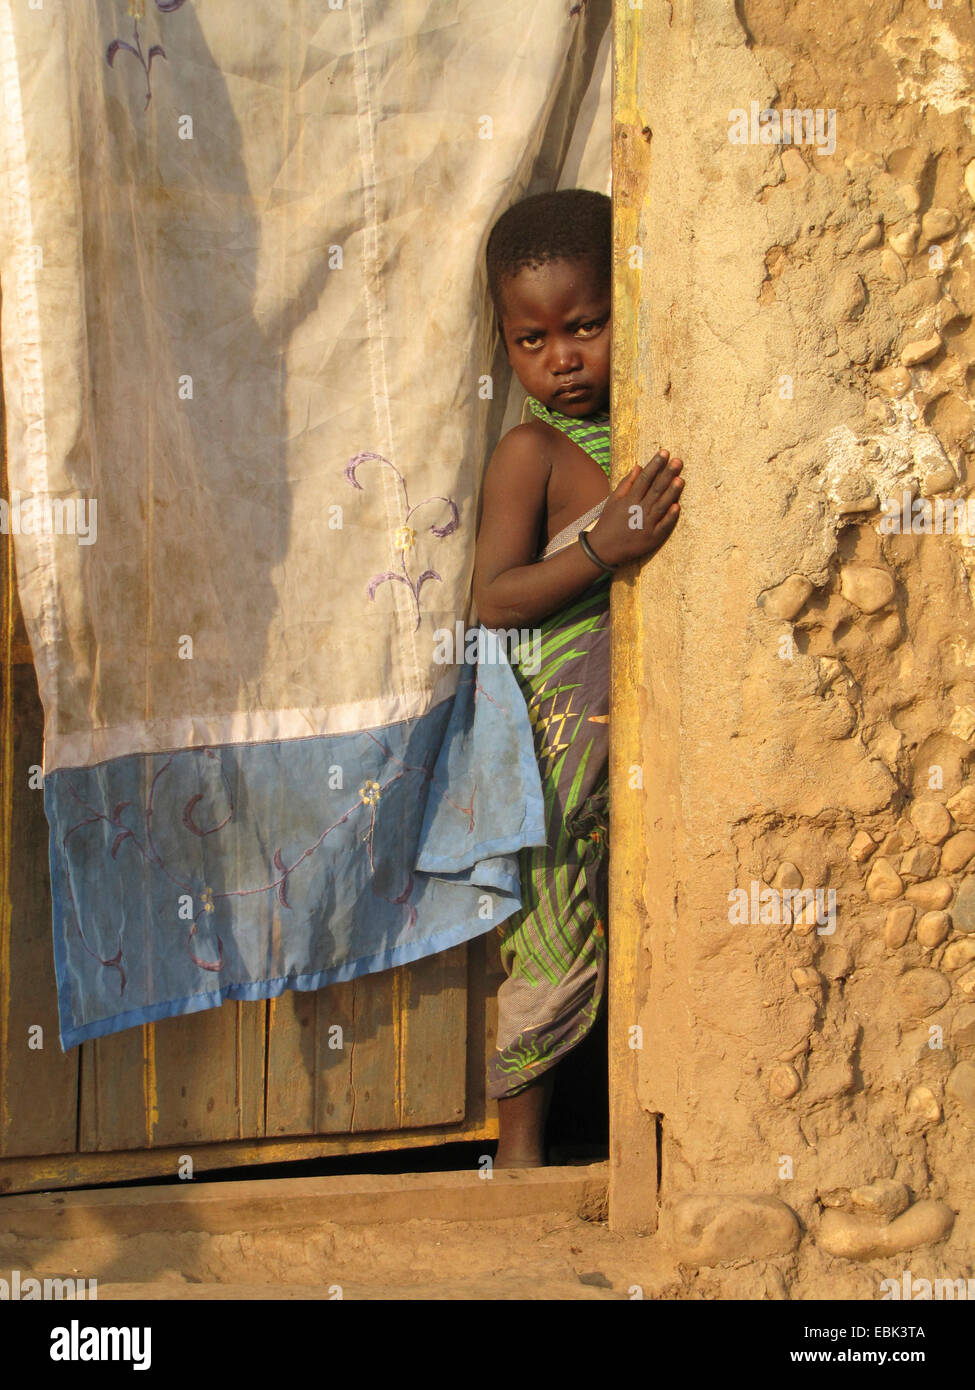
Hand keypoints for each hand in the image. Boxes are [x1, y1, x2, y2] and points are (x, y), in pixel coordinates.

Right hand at [585, 450, 682, 567]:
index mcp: (630, 500)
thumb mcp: (613, 500)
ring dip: (671, 492)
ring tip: (681, 479)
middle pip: (655, 489)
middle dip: (667, 474)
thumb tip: (639, 466)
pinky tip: (677, 507)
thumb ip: (626, 483)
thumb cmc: (609, 522)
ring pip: (661, 506)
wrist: (603, 549)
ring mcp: (646, 525)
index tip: (664, 453)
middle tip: (678, 461)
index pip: (645, 478)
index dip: (655, 465)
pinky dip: (670, 517)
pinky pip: (663, 526)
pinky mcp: (652, 538)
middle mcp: (639, 510)